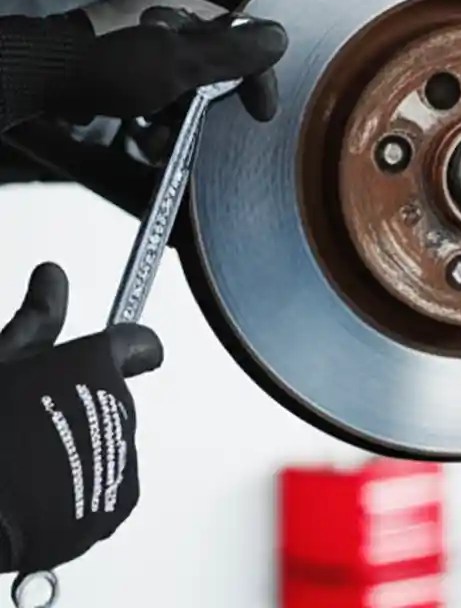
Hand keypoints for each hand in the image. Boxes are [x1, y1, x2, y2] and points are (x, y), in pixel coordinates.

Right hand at [0, 264, 162, 573]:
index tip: (130, 353)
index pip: (135, 343)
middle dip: (79, 407)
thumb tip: (53, 274)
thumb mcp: (0, 363)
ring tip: (28, 466)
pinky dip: (84, 489)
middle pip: (110, 399)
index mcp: (91, 365)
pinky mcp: (122, 500)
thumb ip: (34, 321)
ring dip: (78, 448)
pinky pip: (109, 486)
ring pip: (107, 441)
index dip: (128, 349)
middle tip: (30, 426)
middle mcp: (119, 405)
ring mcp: (124, 455)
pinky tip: (45, 495)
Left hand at [50, 0, 287, 122]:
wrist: (40, 79)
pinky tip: (146, 138)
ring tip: (166, 139)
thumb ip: (232, 51)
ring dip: (182, 121)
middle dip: (211, 105)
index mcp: (176, 9)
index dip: (256, 75)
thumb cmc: (105, 65)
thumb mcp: (180, 61)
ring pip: (183, 89)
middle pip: (211, 67)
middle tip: (205, 127)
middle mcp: (158, 24)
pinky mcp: (116, 74)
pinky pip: (154, 101)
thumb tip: (279, 38)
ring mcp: (135, 49)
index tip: (261, 110)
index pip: (238, 36)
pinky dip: (155, 123)